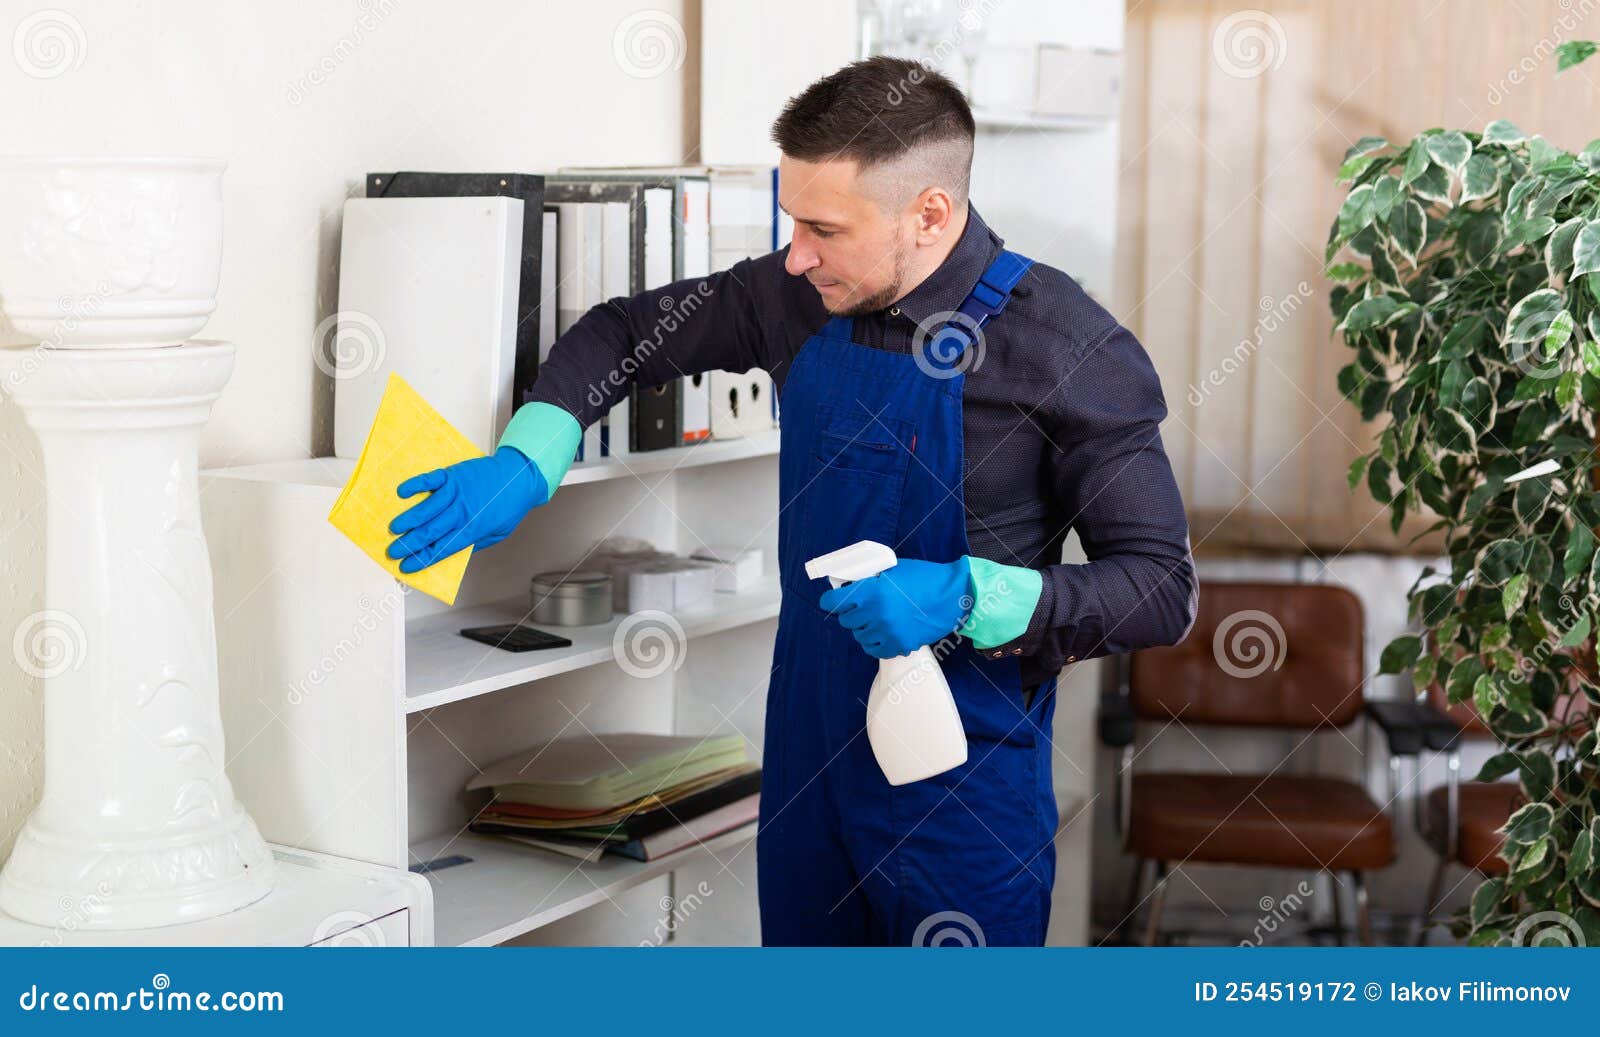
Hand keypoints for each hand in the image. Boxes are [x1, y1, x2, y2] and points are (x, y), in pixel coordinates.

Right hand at [386, 446, 549, 572]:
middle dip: (409, 544)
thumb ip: (473, 542)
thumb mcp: (496, 533)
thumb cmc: (510, 504)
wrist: (519, 476)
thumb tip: (452, 552)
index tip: (407, 566)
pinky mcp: (453, 475)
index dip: (422, 559)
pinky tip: (403, 492)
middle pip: (430, 532)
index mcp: (472, 529)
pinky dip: (415, 485)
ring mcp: (456, 492)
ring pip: (426, 509)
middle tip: (392, 551)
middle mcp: (461, 512)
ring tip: (393, 529)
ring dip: (408, 520)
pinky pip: (430, 480)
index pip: (442, 549)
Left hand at [819, 557, 972, 658]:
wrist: (952, 596)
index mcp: (872, 592)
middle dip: (850, 612)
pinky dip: (875, 642)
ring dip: (864, 628)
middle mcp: (876, 614)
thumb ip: (869, 580)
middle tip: (860, 607)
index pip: (834, 602)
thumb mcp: (892, 571)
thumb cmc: (924, 579)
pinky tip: (882, 632)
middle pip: (846, 620)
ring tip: (876, 619)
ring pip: (859, 636)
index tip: (831, 600)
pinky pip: (874, 649)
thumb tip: (849, 586)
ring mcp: (887, 632)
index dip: (830, 600)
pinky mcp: (899, 645)